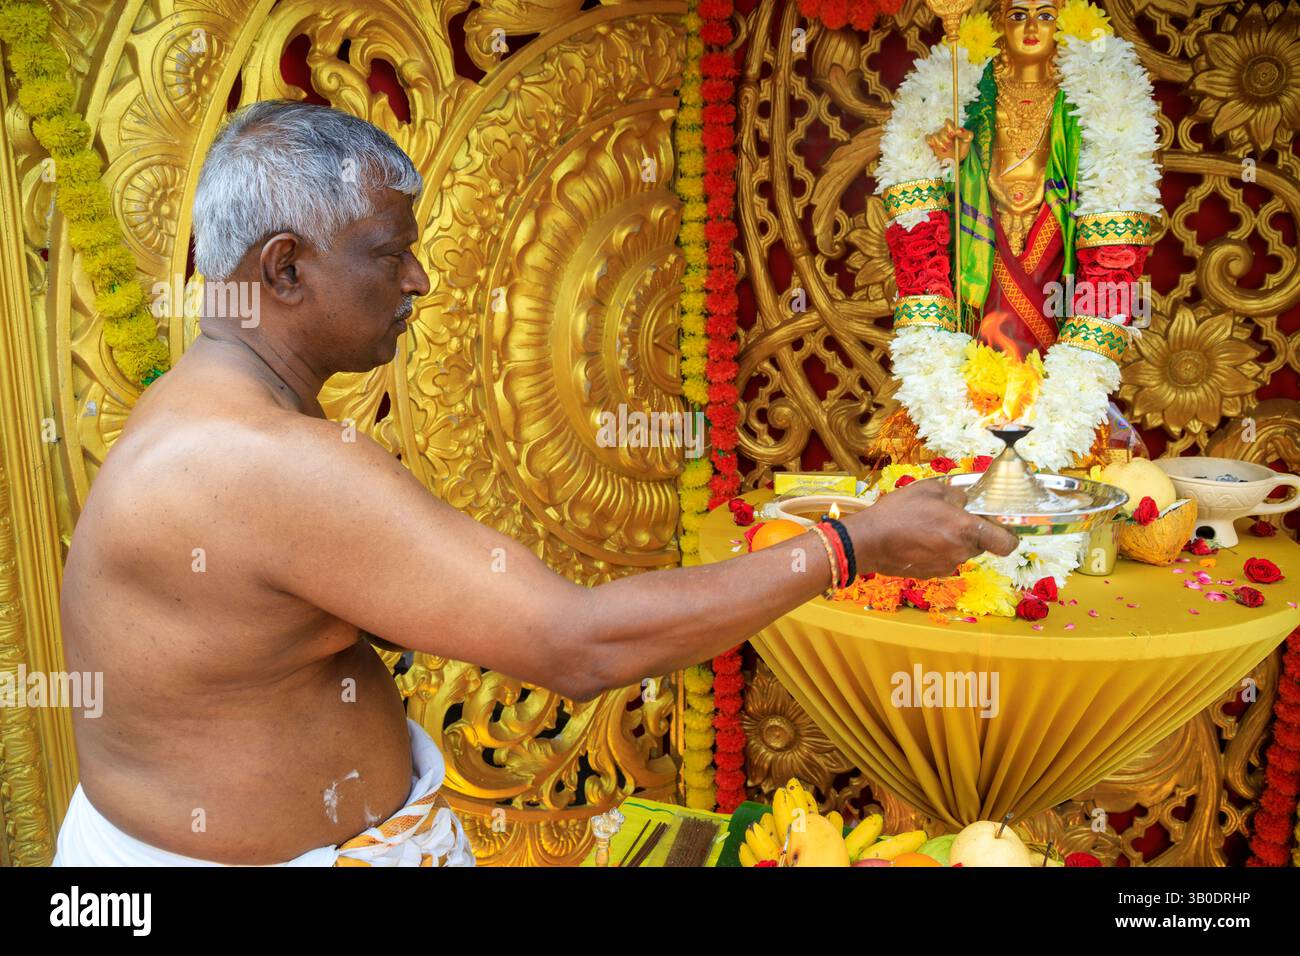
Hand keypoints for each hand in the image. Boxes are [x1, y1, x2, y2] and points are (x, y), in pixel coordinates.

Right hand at [842, 480, 1017, 579]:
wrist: (868, 541)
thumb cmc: (897, 512)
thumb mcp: (928, 489)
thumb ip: (955, 494)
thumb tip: (965, 500)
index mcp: (965, 529)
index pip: (1007, 543)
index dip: (1009, 535)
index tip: (999, 527)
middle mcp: (961, 552)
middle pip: (980, 545)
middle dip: (970, 533)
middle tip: (949, 519)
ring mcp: (946, 566)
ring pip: (961, 553)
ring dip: (952, 542)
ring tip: (927, 529)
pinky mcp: (932, 575)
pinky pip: (944, 561)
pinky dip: (936, 552)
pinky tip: (918, 541)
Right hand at [925, 120, 972, 166]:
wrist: (955, 160)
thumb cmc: (961, 148)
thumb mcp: (967, 141)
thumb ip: (967, 134)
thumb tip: (959, 130)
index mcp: (952, 128)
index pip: (948, 122)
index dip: (950, 127)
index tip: (954, 134)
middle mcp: (944, 131)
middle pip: (942, 130)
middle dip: (946, 139)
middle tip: (950, 145)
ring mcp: (937, 137)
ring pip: (935, 136)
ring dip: (940, 143)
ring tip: (946, 149)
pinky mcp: (932, 143)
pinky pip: (928, 139)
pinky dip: (931, 143)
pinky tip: (936, 147)